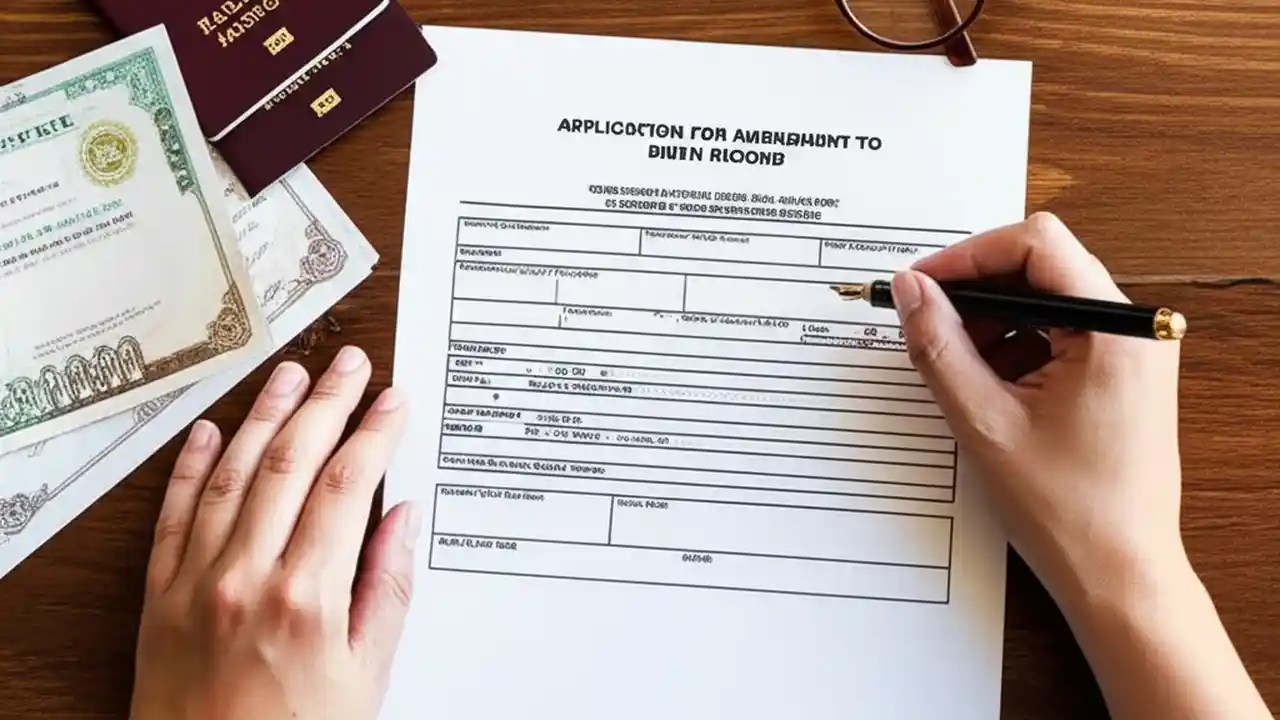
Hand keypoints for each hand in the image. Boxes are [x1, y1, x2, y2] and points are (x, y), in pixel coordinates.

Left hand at [131, 347, 417, 719]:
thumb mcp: (366, 678)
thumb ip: (387, 592)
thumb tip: (403, 521)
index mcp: (308, 597)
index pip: (348, 486)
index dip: (374, 433)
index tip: (393, 402)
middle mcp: (247, 577)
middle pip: (291, 462)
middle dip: (326, 403)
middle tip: (349, 365)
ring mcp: (197, 581)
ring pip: (231, 473)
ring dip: (263, 417)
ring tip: (290, 377)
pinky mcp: (160, 596)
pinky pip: (173, 514)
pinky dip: (189, 467)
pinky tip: (207, 432)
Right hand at [892, 213, 1184, 606]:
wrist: (1117, 573)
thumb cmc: (1066, 509)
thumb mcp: (983, 420)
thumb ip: (938, 346)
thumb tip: (910, 290)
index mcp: (1113, 329)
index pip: (1036, 244)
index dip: (969, 256)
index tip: (923, 285)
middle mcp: (1133, 328)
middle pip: (1041, 266)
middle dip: (976, 293)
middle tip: (928, 327)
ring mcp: (1130, 350)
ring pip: (1046, 299)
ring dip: (992, 323)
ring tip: (959, 371)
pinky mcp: (1120, 372)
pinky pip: (1059, 332)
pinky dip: (1014, 347)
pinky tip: (988, 388)